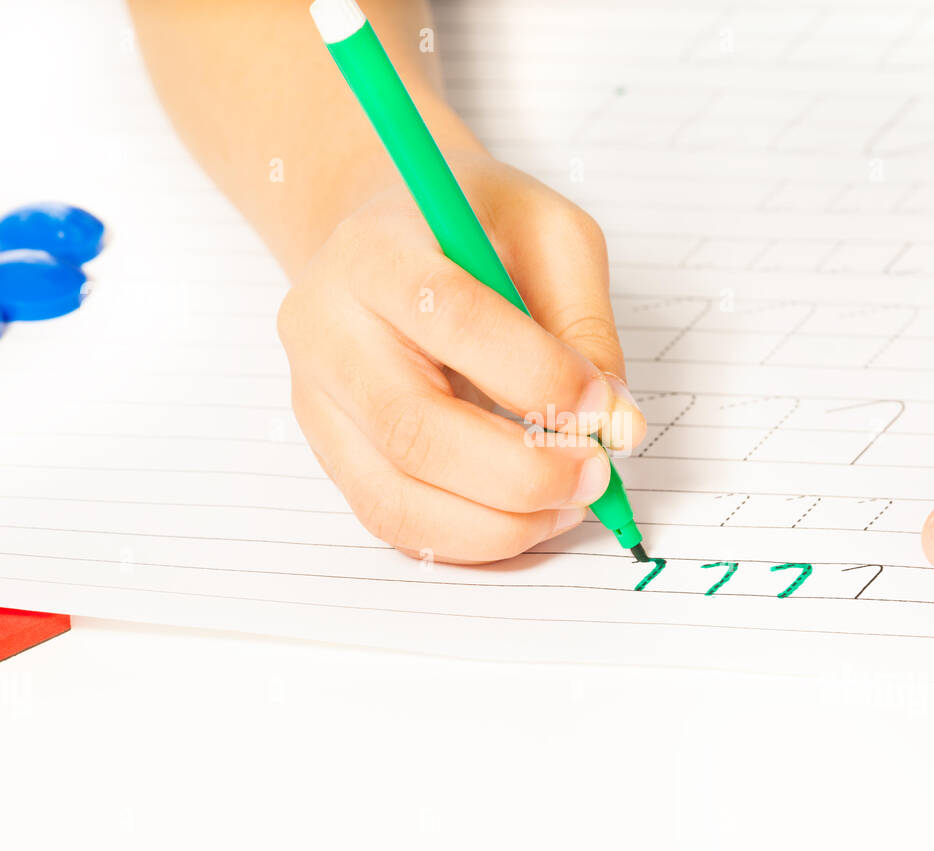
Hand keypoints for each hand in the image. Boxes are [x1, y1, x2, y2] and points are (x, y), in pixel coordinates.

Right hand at [278, 150, 644, 562]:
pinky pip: (393, 521)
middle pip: (413, 427)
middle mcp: (325, 329)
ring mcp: (316, 401)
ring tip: (569, 504)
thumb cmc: (472, 230)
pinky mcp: (329, 453)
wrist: (388, 237)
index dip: (537, 375)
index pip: (452, 319)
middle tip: (597, 476)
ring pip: (396, 496)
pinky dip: (471, 538)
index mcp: (376, 251)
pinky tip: (527, 517)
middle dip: (522, 472)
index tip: (602, 407)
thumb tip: (617, 426)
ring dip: (499, 522)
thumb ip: (586, 325)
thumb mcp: (549, 236)